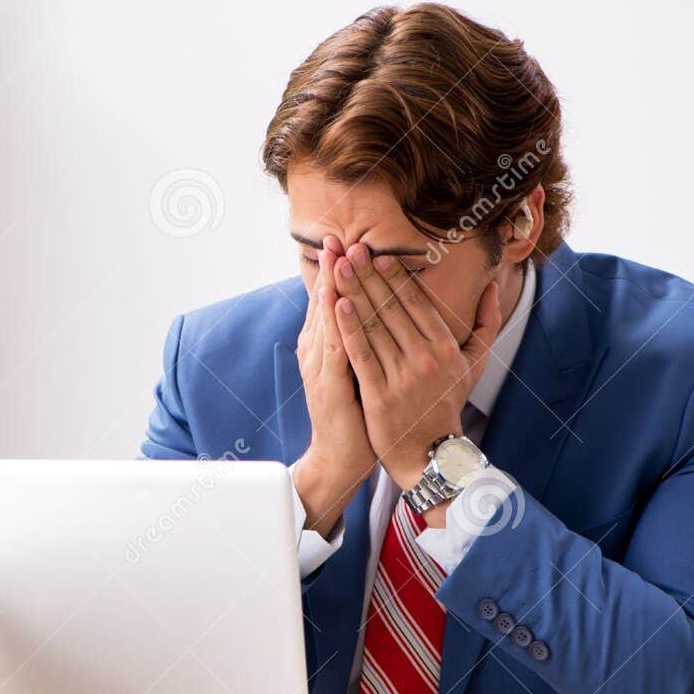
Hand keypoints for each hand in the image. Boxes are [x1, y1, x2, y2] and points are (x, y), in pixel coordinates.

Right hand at [293, 235, 376, 535]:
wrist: (340, 456)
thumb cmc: (357, 414)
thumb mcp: (357, 371)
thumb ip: (363, 341)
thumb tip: (375, 312)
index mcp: (326, 347)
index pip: (331, 302)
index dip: (336, 272)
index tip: (342, 241)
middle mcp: (318, 352)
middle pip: (324, 303)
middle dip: (332, 269)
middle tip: (335, 237)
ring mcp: (320, 368)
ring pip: (325, 320)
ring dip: (331, 286)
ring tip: (335, 257)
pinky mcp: (328, 384)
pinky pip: (332, 348)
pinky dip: (334, 323)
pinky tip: (337, 301)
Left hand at [334, 244, 501, 489]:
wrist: (430, 453)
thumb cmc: (448, 404)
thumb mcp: (474, 364)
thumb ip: (487, 323)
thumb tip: (493, 286)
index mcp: (446, 347)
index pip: (417, 304)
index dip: (396, 278)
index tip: (378, 255)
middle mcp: (425, 359)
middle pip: (392, 309)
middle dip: (369, 276)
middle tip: (351, 248)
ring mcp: (402, 377)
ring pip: (374, 326)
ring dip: (354, 292)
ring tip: (338, 268)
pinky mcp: (379, 395)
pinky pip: (361, 355)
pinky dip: (348, 328)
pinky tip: (336, 305)